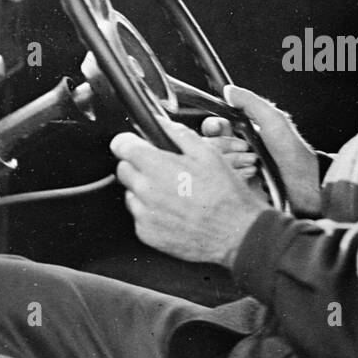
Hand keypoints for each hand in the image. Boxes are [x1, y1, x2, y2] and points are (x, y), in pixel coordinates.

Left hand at [111, 121, 269, 266]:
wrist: (236, 233)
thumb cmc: (225, 195)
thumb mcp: (208, 153)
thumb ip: (179, 134)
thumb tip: (161, 122)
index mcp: (156, 166)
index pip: (121, 146)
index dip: (129, 142)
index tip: (136, 144)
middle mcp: (145, 190)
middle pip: (123, 170)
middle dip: (138, 166)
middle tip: (162, 170)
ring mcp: (144, 214)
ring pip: (131, 194)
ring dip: (145, 191)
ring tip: (173, 194)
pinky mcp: (147, 234)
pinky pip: (140, 217)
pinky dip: (152, 213)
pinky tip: (174, 211)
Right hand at [221, 84, 322, 215]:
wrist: (304, 184)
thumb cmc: (292, 152)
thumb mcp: (273, 120)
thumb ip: (250, 102)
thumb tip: (229, 90)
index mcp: (245, 132)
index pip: (216, 127)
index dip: (213, 126)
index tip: (218, 127)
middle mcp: (238, 150)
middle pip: (210, 144)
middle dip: (225, 144)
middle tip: (245, 147)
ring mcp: (237, 170)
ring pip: (215, 163)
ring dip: (235, 160)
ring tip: (255, 162)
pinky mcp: (238, 189)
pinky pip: (224, 181)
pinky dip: (237, 175)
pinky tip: (253, 175)